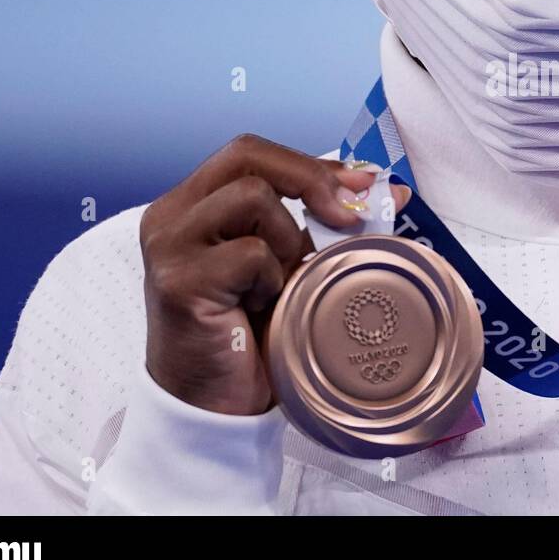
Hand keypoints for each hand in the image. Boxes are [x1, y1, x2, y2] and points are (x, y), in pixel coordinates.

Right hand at [138, 134, 409, 414]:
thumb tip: (389, 190)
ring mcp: (169, 246)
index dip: (311, 162)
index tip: (363, 184)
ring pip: (251, 197)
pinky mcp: (178, 282)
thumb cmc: (254, 333)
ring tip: (281, 283)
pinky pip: (250, 253)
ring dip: (287, 239)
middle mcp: (171, 216)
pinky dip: (272, 277)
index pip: (251, 151)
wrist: (216, 408)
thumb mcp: (290, 263)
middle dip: (310, 179)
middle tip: (348, 218)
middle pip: (247, 155)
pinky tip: (262, 307)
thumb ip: (321, 222)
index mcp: (194, 204)